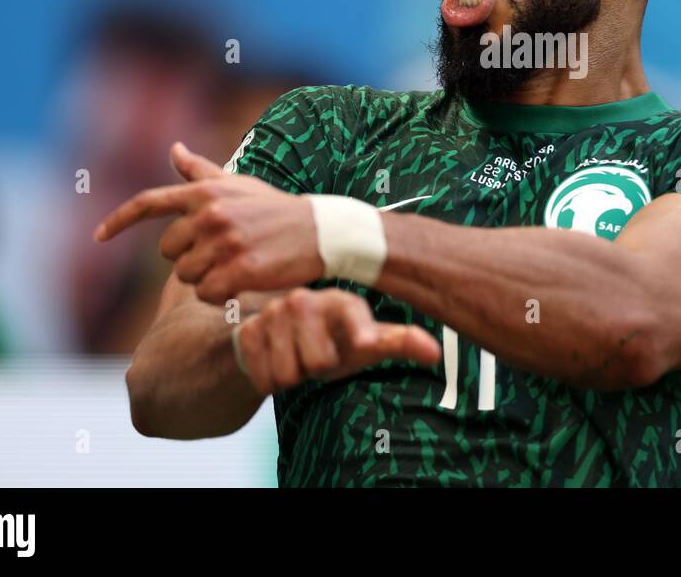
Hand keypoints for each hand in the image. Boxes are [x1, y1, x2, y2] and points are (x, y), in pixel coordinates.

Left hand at [94, 142, 321, 302]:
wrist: (322, 232)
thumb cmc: (277, 210)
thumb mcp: (240, 186)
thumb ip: (202, 173)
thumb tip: (174, 149)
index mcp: (206, 192)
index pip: (149, 203)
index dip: (118, 221)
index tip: (97, 237)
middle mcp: (210, 214)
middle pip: (168, 253)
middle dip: (190, 258)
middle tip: (224, 252)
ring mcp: (224, 243)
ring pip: (186, 276)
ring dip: (207, 278)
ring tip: (238, 264)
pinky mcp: (239, 270)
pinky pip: (206, 293)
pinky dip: (220, 295)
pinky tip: (243, 282)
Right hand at [235, 287, 441, 394]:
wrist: (280, 336)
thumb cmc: (335, 338)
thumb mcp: (367, 342)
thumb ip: (401, 342)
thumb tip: (435, 352)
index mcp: (341, 302)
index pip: (352, 316)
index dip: (360, 331)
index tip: (366, 342)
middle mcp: (305, 301)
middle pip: (318, 363)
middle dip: (318, 368)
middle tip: (316, 354)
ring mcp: (272, 314)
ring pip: (288, 374)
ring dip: (293, 375)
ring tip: (296, 356)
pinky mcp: (245, 332)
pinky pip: (263, 378)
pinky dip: (269, 379)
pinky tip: (274, 360)